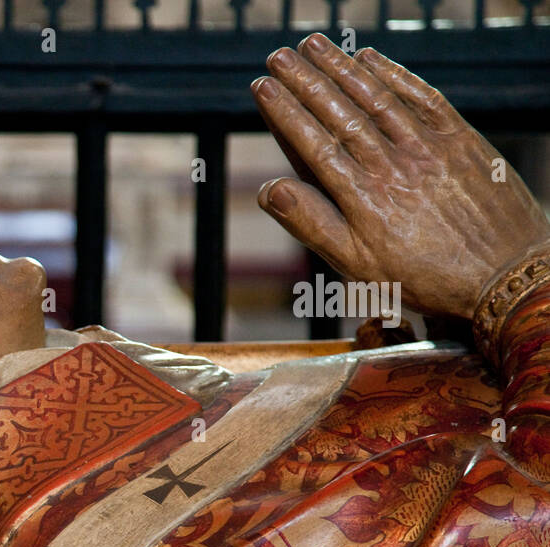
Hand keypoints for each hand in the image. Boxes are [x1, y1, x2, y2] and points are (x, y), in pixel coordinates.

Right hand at [252, 33, 549, 319]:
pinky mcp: (460, 139)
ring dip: (342, 67)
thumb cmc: (428, 278)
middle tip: (279, 56)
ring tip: (314, 45)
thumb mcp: (359, 265)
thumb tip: (268, 190)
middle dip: (305, 80)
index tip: (262, 87)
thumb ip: (312, 224)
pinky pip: (422, 97)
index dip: (284, 113)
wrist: (506, 277)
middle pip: (340, 113)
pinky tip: (371, 59)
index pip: (313, 144)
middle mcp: (393, 165)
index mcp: (363, 198)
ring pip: (376, 98)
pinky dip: (394, 74)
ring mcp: (428, 147)